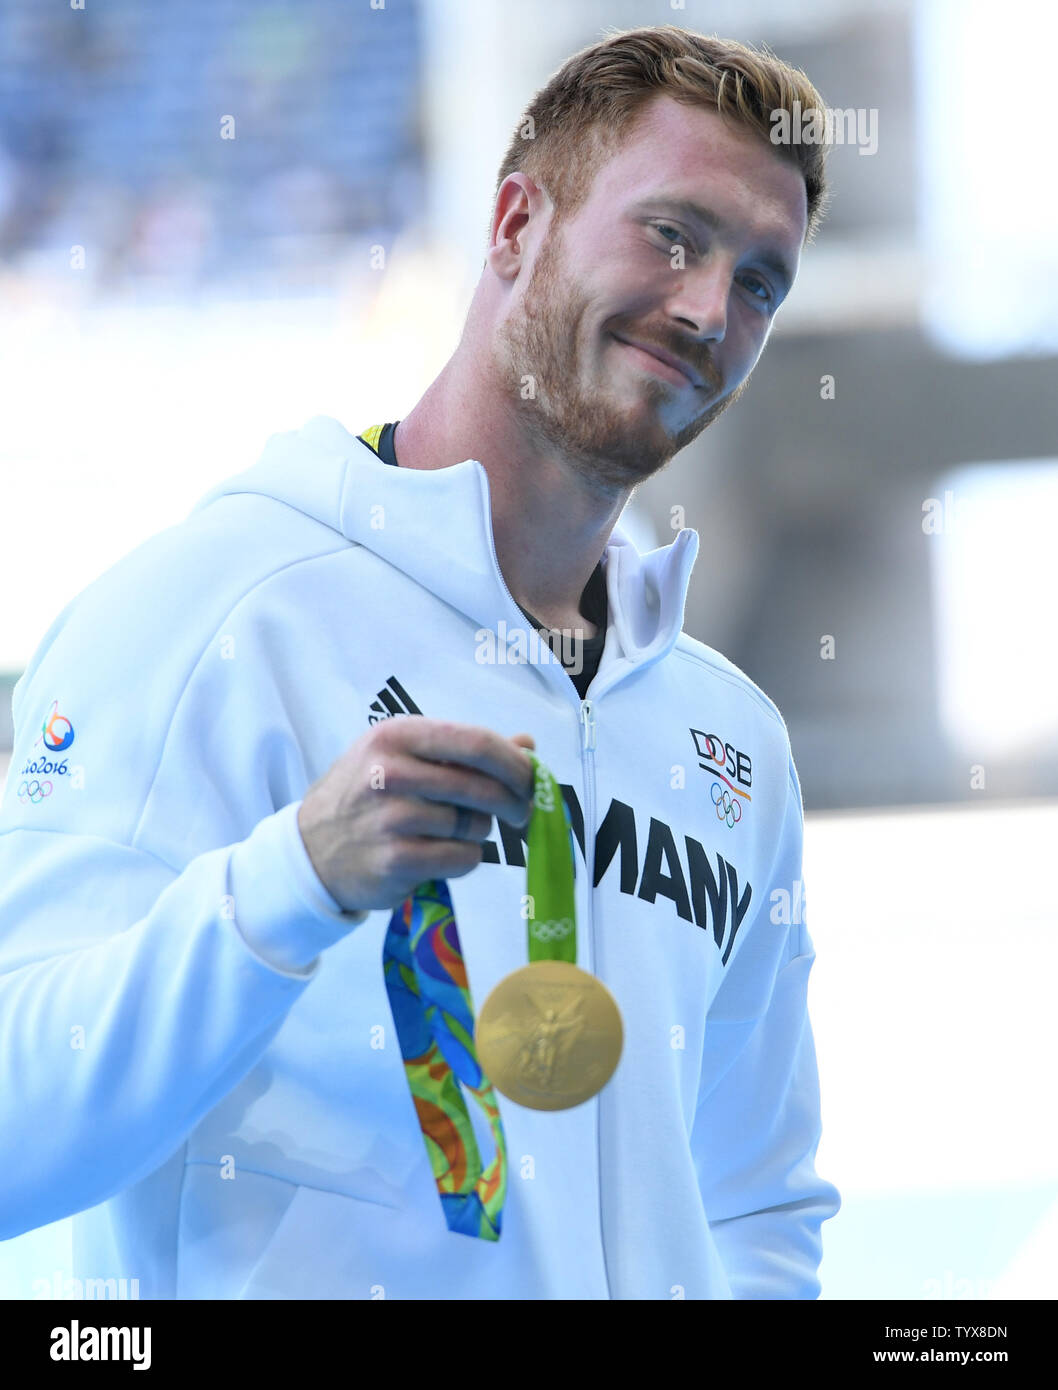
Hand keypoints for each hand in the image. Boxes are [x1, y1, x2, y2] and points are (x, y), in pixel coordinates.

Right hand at [296, 719, 535, 912]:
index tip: (531, 778)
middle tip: (520, 812)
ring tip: (452, 831)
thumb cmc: (366, 797)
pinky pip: (462, 858)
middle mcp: (390, 773)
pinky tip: (440, 854)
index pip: (476, 743)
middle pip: (482, 786)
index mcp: (396, 735)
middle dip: (513, 801)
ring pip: (475, 826)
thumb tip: (528, 744)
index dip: (515, 763)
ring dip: (478, 832)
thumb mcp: (403, 757)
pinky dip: (463, 858)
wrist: (310, 850)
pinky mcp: (395, 861)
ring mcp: (390, 819)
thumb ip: (465, 751)